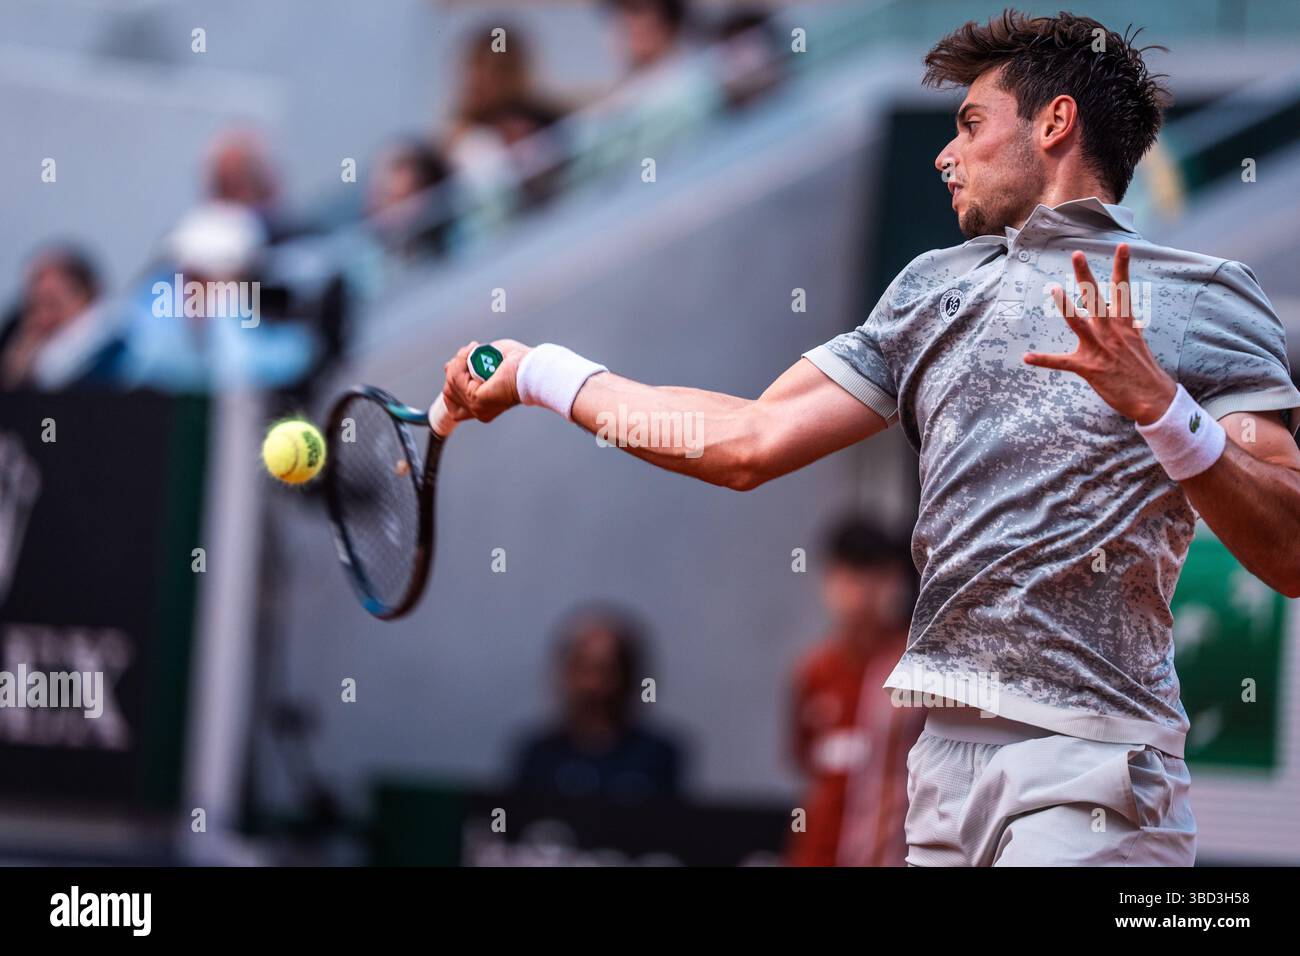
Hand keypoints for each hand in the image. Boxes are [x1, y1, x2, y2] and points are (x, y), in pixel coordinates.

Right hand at [441, 339, 531, 423]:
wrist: (532, 368)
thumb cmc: (517, 364)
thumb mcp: (485, 361)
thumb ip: (466, 365)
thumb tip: (446, 367)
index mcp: (482, 406)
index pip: (452, 401)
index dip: (451, 381)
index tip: (457, 363)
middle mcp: (478, 411)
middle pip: (448, 391)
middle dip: (455, 367)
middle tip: (472, 351)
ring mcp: (476, 408)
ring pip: (451, 382)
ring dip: (460, 361)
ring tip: (475, 349)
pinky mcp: (476, 400)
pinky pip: (456, 378)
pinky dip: (462, 362)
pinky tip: (474, 351)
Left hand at [1023, 243, 1176, 424]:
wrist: (1154, 398)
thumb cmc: (1144, 371)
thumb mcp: (1138, 343)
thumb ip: (1128, 328)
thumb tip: (1130, 319)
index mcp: (1125, 324)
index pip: (1123, 290)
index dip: (1122, 267)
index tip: (1122, 246)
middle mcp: (1112, 332)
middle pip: (1097, 298)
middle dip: (1086, 276)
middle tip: (1077, 254)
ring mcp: (1100, 348)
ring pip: (1079, 322)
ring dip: (1065, 305)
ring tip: (1053, 288)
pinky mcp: (1089, 368)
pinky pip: (1061, 362)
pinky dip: (1044, 360)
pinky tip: (1027, 357)